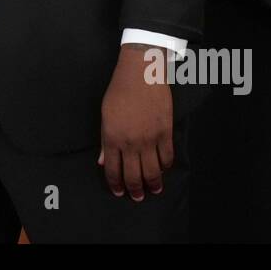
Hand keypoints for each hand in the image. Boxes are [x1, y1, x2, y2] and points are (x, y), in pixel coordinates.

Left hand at [97, 43, 174, 201]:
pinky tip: (163, 169)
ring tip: (154, 190)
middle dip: (135, 190)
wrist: (141, 72)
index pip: (113, 170)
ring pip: (152, 171)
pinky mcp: (165, 132)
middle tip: (137, 197)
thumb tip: (103, 162)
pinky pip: (167, 157)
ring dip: (153, 184)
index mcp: (112, 138)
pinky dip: (165, 166)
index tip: (119, 192)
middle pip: (133, 175)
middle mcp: (130, 142)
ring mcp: (149, 138)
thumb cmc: (119, 91)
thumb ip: (105, 141)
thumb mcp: (105, 115)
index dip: (116, 184)